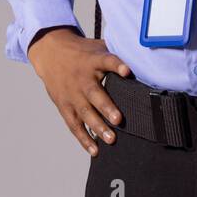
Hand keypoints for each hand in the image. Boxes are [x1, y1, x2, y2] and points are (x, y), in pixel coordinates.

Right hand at [27, 27, 131, 156]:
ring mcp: (72, 94)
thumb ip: (117, 53)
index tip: (127, 71)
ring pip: (84, 112)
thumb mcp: (97, 47)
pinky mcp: (64, 105)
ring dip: (97, 127)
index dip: (117, 65)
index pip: (106, 60)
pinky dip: (83, 138)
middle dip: (106, 107)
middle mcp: (82, 78)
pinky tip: (95, 150)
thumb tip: (146, 57)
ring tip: (111, 139)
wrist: (50, 53)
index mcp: (93, 61)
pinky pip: (74, 124)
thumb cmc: (82, 52)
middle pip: (94, 93)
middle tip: (118, 119)